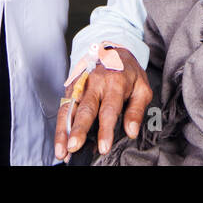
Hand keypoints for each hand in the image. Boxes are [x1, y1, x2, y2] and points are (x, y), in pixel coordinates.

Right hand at [53, 47, 151, 161]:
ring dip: (64, 131)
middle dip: (79, 129)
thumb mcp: (142, 88)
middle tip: (74, 147)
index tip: (103, 147)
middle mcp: (95, 83)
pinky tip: (60, 144)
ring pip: (70, 109)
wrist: (115, 50)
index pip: (109, 109)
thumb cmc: (129, 73)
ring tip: (62, 151)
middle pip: (86, 109)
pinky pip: (63, 108)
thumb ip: (136, 111)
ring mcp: (81, 85)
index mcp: (115, 82)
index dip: (106, 130)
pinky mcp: (71, 88)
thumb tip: (131, 131)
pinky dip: (60, 127)